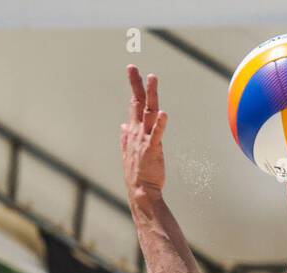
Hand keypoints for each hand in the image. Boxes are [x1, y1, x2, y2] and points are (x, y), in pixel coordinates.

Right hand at [120, 65, 167, 203]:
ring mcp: (144, 140)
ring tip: (152, 79)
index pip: (133, 105)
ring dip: (150, 95)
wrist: (141, 191)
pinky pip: (157, 134)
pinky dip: (160, 123)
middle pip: (137, 103)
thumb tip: (123, 126)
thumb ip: (126, 137)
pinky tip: (163, 113)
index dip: (134, 88)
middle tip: (133, 68)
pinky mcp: (152, 149)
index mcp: (133, 132)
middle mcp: (137, 132)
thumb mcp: (129, 152)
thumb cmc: (138, 173)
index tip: (133, 72)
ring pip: (148, 113)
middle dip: (136, 85)